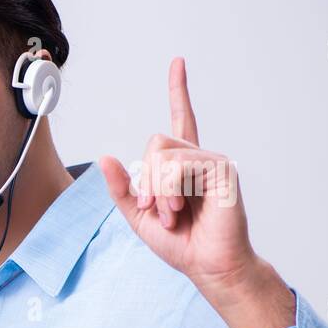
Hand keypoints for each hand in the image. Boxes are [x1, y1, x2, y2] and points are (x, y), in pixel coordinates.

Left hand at [98, 57, 256, 296]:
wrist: (208, 265)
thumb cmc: (181, 243)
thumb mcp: (138, 216)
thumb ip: (121, 189)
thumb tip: (105, 158)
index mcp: (181, 166)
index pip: (180, 120)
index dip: (179, 90)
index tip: (178, 62)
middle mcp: (198, 158)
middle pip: (154, 143)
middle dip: (146, 181)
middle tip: (157, 210)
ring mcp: (212, 161)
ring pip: (163, 154)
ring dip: (157, 189)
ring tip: (173, 213)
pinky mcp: (222, 169)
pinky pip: (180, 164)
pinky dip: (171, 189)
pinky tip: (182, 208)